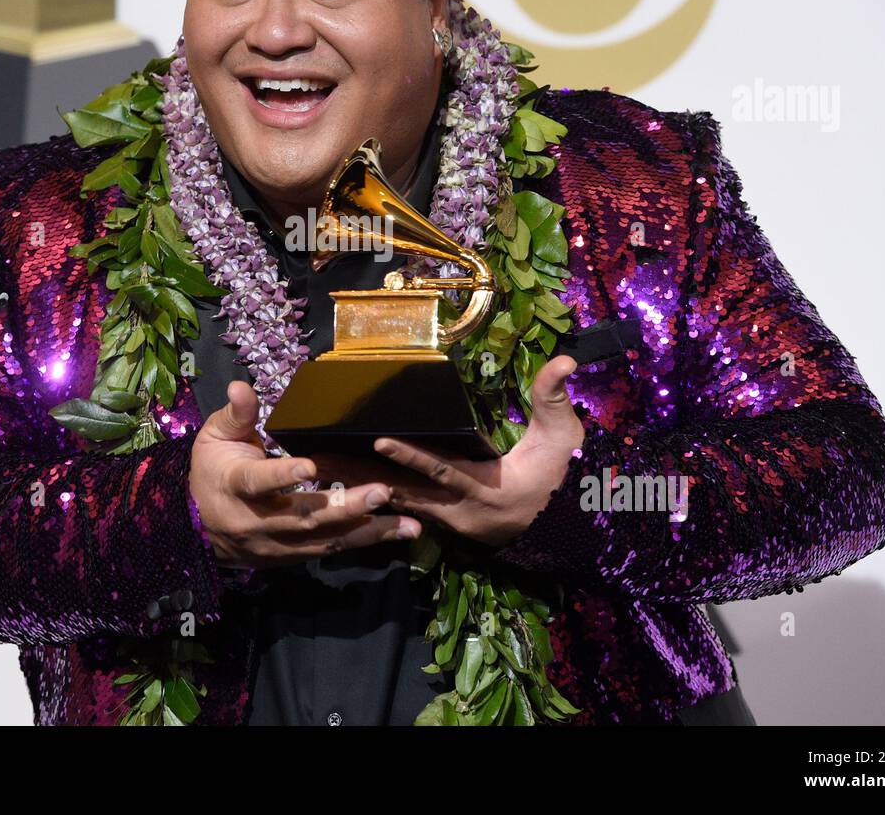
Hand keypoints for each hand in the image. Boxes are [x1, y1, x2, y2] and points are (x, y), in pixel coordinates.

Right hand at [188, 381, 422, 568]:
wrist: (197, 528)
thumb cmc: (212, 470)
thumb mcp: (215, 436)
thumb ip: (235, 413)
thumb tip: (242, 385)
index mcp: (234, 486)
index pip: (258, 482)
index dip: (282, 476)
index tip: (310, 467)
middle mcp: (256, 522)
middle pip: (303, 518)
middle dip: (345, 506)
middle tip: (382, 492)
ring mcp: (275, 546)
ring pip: (324, 541)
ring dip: (368, 533)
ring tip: (409, 525)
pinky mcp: (291, 557)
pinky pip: (329, 550)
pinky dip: (362, 542)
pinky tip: (394, 532)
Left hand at [311, 355, 584, 548]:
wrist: (557, 525)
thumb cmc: (555, 475)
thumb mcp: (562, 436)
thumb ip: (554, 397)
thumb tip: (565, 360)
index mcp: (486, 488)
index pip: (442, 469)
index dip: (412, 456)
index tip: (379, 440)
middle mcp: (458, 510)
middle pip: (402, 491)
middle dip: (362, 478)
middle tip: (323, 462)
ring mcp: (445, 519)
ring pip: (394, 502)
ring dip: (357, 489)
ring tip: (319, 473)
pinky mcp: (436, 519)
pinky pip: (398, 509)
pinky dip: (369, 499)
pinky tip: (338, 488)